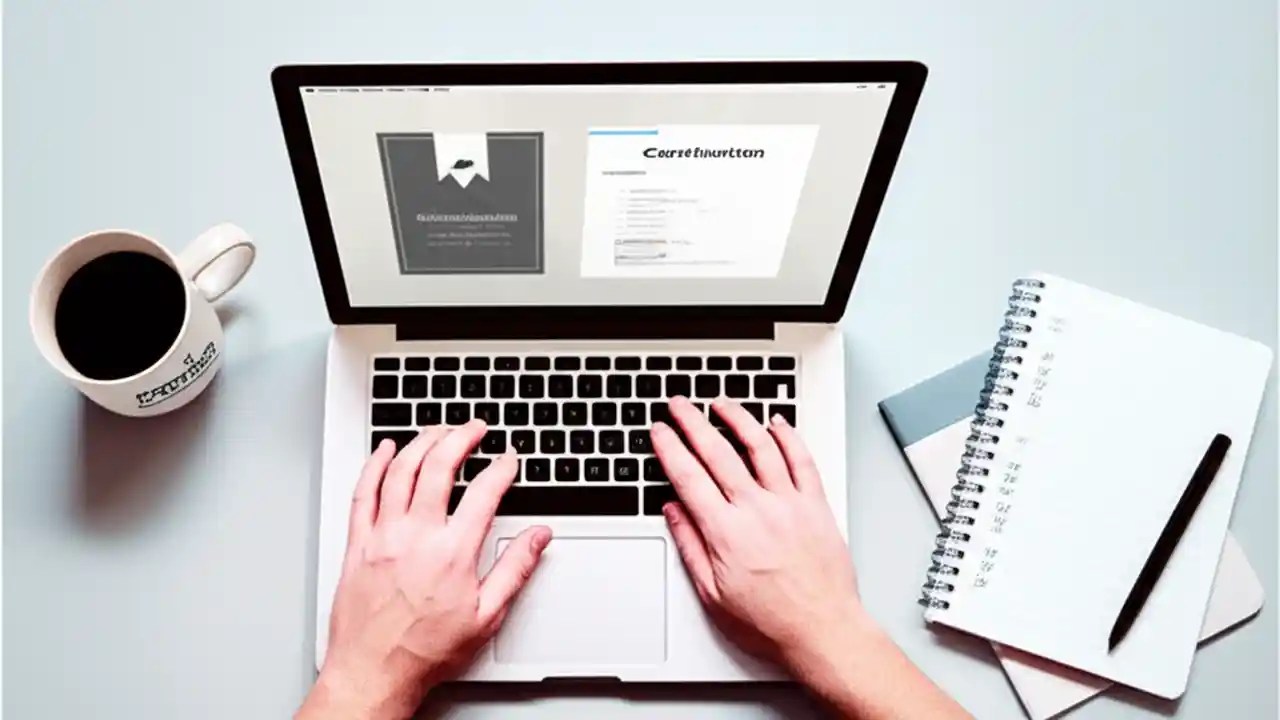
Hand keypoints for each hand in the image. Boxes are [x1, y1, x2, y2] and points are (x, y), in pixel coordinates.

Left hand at [297, 421, 549, 719]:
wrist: (374, 672)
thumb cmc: (425, 651)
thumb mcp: (487, 616)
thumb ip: (515, 569)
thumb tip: (537, 538)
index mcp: (453, 553)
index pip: (484, 493)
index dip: (501, 468)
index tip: (508, 459)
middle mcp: (416, 537)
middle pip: (439, 466)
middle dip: (461, 438)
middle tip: (474, 428)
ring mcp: (383, 537)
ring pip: (400, 471)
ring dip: (422, 442)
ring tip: (438, 431)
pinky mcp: (358, 544)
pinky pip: (363, 492)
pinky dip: (375, 464)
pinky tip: (386, 451)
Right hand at [651, 397, 863, 666]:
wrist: (822, 632)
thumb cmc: (770, 622)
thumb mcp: (713, 594)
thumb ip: (690, 546)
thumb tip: (674, 512)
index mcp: (725, 532)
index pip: (688, 476)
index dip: (669, 448)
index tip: (660, 431)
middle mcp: (756, 510)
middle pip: (718, 452)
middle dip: (693, 422)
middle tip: (679, 405)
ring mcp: (788, 504)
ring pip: (760, 446)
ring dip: (738, 418)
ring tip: (722, 403)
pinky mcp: (816, 505)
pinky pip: (802, 460)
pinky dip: (788, 437)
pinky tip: (777, 423)